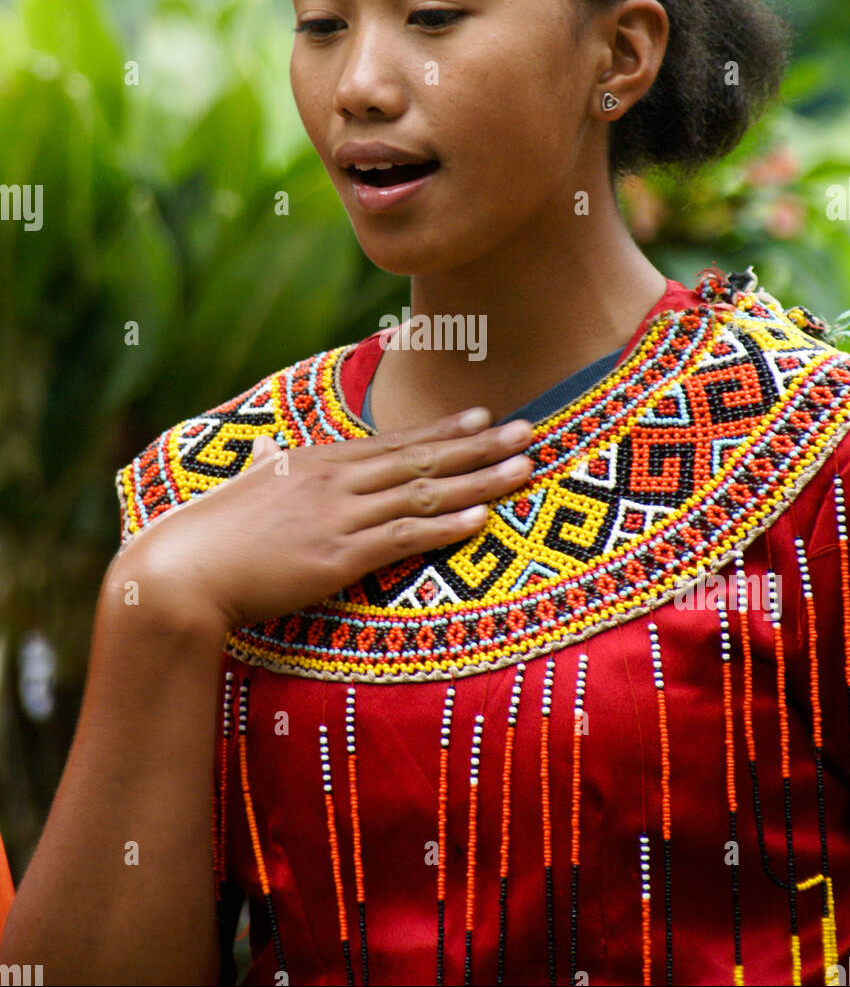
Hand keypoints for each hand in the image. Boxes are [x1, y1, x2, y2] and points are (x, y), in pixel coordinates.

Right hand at [114, 408, 533, 632]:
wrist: (182, 570)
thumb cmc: (210, 534)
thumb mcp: (247, 487)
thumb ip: (271, 468)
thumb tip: (270, 453)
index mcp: (317, 460)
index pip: (394, 442)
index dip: (443, 429)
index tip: (483, 416)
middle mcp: (335, 479)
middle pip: (423, 458)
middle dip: (480, 444)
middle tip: (530, 429)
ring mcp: (339, 515)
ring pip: (425, 492)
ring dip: (481, 479)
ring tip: (525, 467)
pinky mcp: (338, 556)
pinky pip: (405, 537)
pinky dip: (448, 526)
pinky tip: (482, 517)